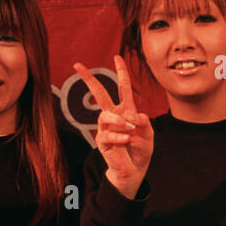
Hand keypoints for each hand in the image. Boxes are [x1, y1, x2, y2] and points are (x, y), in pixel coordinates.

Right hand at [74, 55, 152, 199]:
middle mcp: (113, 116)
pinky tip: (128, 140)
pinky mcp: (102, 141)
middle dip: (89, 79)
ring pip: (105, 115)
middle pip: (100, 94)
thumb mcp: (148, 133)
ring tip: (131, 130)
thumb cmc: (140, 149)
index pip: (122, 87)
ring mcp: (106, 128)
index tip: (117, 57)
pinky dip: (120, 137)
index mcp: (126, 110)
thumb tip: (133, 116)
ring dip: (119, 121)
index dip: (121, 71)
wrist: (134, 169)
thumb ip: (144, 122)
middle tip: (77, 66)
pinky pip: (108, 134)